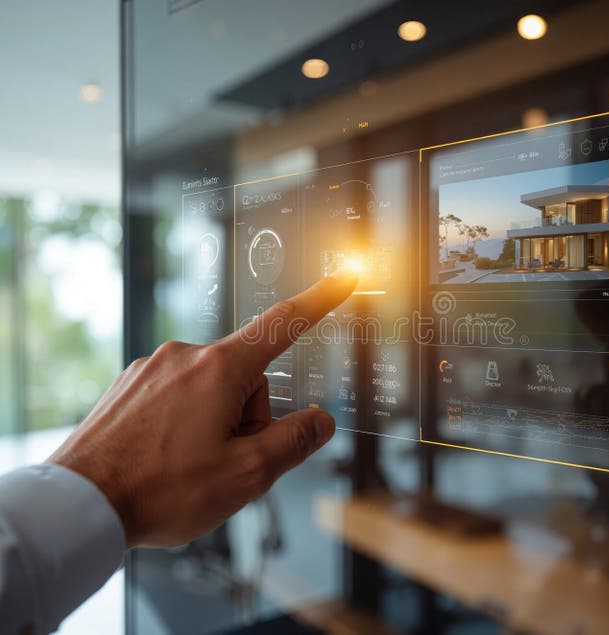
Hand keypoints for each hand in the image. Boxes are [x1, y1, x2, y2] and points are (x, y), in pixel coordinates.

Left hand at [47, 271, 357, 548]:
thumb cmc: (159, 490)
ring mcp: (153, 368)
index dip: (320, 300)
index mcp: (220, 370)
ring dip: (215, 423)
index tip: (342, 277)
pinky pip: (179, 395)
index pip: (283, 324)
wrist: (78, 505)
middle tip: (225, 461)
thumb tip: (319, 421)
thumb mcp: (246, 475)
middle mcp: (186, 356)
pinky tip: (165, 457)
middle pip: (248, 379)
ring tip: (188, 464)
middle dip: (249, 418)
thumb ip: (294, 442)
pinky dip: (184, 423)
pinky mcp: (132, 384)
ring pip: (212, 390)